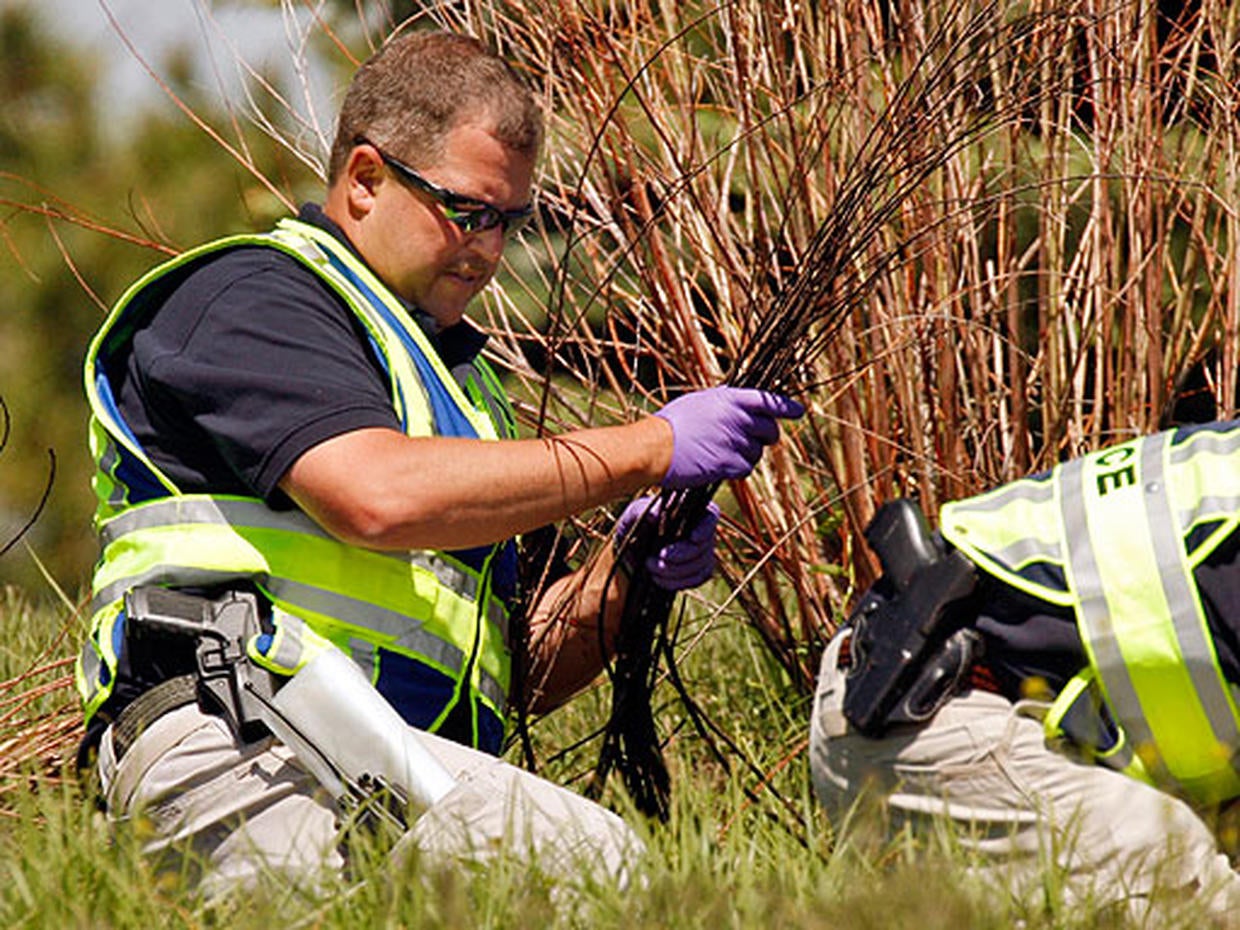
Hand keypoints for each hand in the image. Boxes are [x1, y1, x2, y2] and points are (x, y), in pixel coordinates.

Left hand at [614, 496, 720, 590]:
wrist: (630, 550)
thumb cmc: (634, 524)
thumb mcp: (633, 515)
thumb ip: (642, 511)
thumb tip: (655, 514)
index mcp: (691, 508)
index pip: (711, 516)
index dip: (706, 528)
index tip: (693, 538)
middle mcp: (701, 529)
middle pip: (706, 545)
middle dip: (682, 555)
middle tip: (659, 557)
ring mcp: (703, 550)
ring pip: (702, 565)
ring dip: (676, 570)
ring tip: (650, 566)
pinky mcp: (699, 570)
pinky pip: (698, 579)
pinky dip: (677, 582)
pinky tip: (657, 578)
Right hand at [654, 387, 803, 489]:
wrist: (654, 447)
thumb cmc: (670, 424)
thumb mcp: (698, 403)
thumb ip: (723, 404)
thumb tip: (738, 409)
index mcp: (730, 398)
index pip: (767, 400)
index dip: (786, 407)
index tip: (798, 411)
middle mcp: (737, 417)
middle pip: (769, 430)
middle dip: (765, 437)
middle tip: (750, 442)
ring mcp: (735, 440)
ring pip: (757, 452)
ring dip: (745, 455)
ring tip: (720, 453)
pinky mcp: (730, 462)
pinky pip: (746, 468)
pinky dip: (736, 469)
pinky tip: (718, 466)